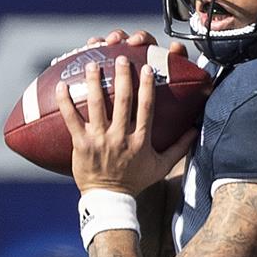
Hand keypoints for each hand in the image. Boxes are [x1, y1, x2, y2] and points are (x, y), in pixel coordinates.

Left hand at [61, 48, 182, 196]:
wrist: (110, 199)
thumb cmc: (135, 180)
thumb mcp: (161, 166)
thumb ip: (178, 147)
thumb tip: (194, 130)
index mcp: (140, 140)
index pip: (146, 108)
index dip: (146, 86)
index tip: (146, 68)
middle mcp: (121, 137)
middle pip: (122, 101)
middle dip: (122, 76)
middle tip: (120, 57)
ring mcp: (100, 139)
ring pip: (97, 105)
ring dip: (95, 82)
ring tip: (92, 63)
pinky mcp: (81, 144)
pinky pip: (71, 119)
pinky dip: (66, 101)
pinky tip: (62, 85)